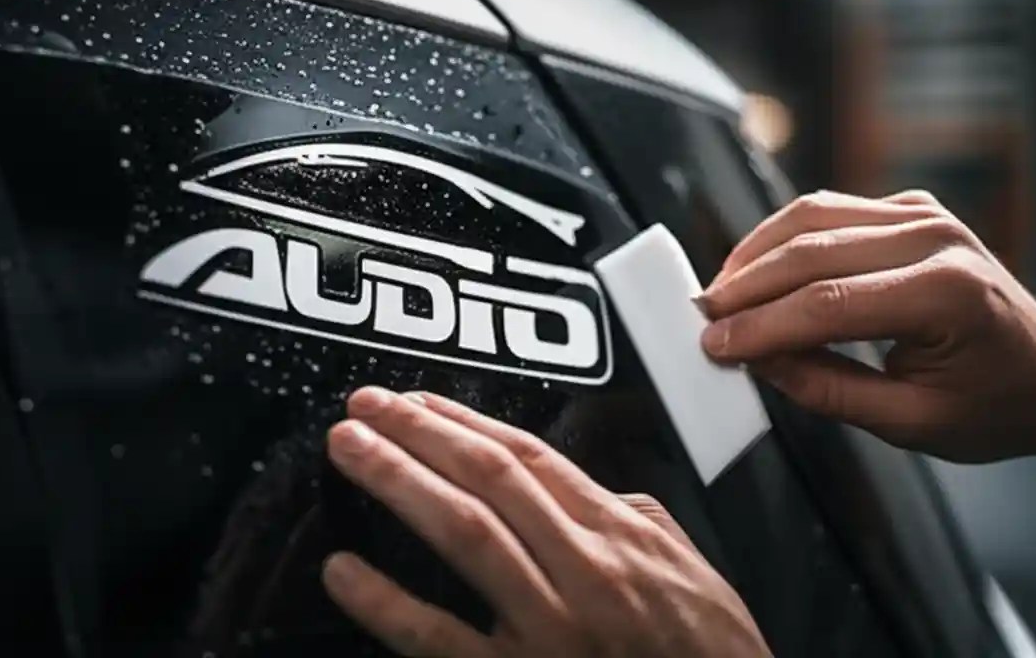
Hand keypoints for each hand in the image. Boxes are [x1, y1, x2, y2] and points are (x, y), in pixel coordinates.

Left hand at [321, 387, 771, 657]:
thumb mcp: (691, 571)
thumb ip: (637, 523)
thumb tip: (594, 489)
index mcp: (621, 533)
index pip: (528, 456)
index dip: (462, 421)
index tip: (415, 401)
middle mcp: (586, 568)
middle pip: (487, 476)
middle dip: (418, 432)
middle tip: (363, 405)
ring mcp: (553, 625)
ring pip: (465, 531)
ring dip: (398, 481)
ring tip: (350, 450)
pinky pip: (441, 636)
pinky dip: (386, 602)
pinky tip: (344, 573)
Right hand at [698, 189, 1035, 462]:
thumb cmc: (995, 403)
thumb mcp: (911, 422)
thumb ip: (827, 389)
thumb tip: (757, 361)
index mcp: (946, 294)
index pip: (826, 305)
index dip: (759, 327)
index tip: (712, 346)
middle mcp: (936, 240)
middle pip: (810, 251)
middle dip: (744, 286)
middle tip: (700, 318)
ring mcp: (924, 215)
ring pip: (811, 216)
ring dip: (755, 253)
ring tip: (720, 294)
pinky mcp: (912, 208)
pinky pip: (829, 210)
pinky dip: (784, 238)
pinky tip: (758, 270)